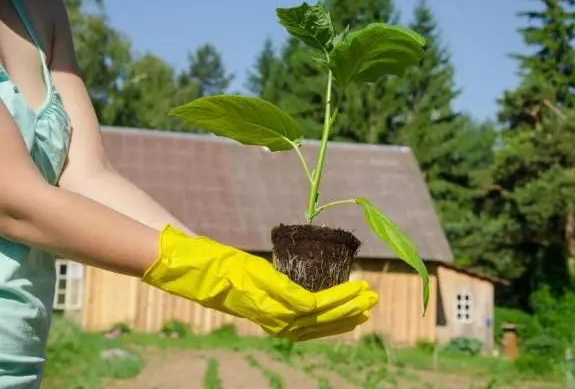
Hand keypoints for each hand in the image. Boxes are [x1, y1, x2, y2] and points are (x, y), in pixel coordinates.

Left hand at [142, 225, 377, 340]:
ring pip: (317, 316)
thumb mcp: (240, 278)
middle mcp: (267, 318)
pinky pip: (307, 302)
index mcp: (263, 315)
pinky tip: (348, 290)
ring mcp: (267, 308)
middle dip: (345, 318)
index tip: (353, 316)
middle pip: (315, 325)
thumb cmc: (209, 267)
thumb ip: (260, 283)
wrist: (185, 264)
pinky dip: (331, 299)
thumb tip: (272, 276)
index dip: (330, 324)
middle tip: (371, 308)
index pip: (303, 328)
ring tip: (368, 298)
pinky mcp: (267, 294)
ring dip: (345, 308)